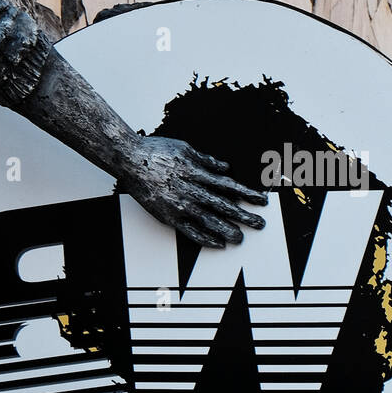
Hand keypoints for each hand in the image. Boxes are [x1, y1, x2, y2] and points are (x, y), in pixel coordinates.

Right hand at [119, 135, 265, 246]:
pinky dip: (205, 238)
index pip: (230, 186)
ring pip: (211, 221)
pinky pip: (190, 231)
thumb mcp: (185, 148)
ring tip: (241, 238)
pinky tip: (218, 243)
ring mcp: (181, 204)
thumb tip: (225, 167)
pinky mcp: (168, 216)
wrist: (129, 159)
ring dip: (228, 230)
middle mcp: (193, 190)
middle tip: (260, 224)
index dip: (248, 194)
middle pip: (225, 206)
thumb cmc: (156, 151)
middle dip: (245, 216)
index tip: (262, 201)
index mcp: (199, 172)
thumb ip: (206, 160)